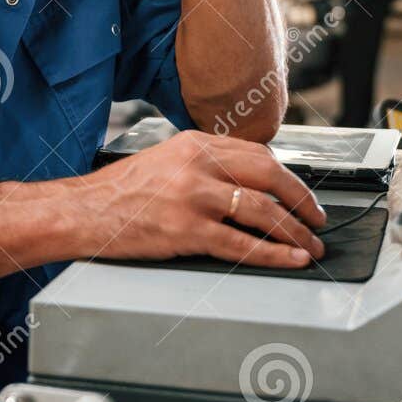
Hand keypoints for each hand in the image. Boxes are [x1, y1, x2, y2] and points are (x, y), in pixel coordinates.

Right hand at [76, 130, 326, 267]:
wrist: (83, 211)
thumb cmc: (120, 190)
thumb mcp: (166, 158)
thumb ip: (204, 163)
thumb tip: (247, 180)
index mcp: (195, 143)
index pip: (259, 153)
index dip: (289, 176)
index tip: (302, 192)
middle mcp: (197, 164)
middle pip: (270, 176)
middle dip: (303, 200)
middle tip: (318, 218)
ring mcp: (193, 197)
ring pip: (262, 211)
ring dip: (295, 231)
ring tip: (310, 244)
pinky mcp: (186, 230)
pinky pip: (241, 244)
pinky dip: (273, 253)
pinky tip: (289, 258)